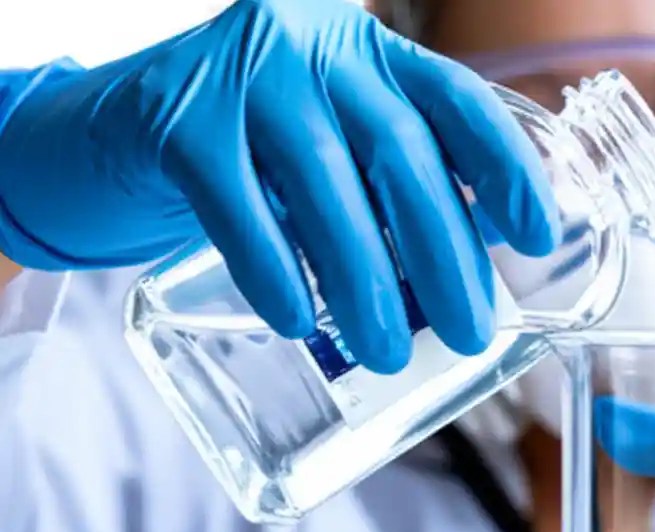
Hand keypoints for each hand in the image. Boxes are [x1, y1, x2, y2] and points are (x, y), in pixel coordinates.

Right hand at [0, 0, 557, 370]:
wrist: (101, 136)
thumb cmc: (244, 156)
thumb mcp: (330, 152)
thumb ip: (390, 186)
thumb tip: (471, 271)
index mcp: (369, 53)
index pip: (458, 100)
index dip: (505, 169)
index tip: (539, 237)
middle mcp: (315, 44)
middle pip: (401, 149)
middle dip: (444, 250)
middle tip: (471, 331)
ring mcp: (242, 70)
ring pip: (324, 178)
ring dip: (365, 275)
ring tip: (388, 350)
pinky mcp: (176, 116)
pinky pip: (236, 201)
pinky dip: (272, 266)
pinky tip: (295, 319)